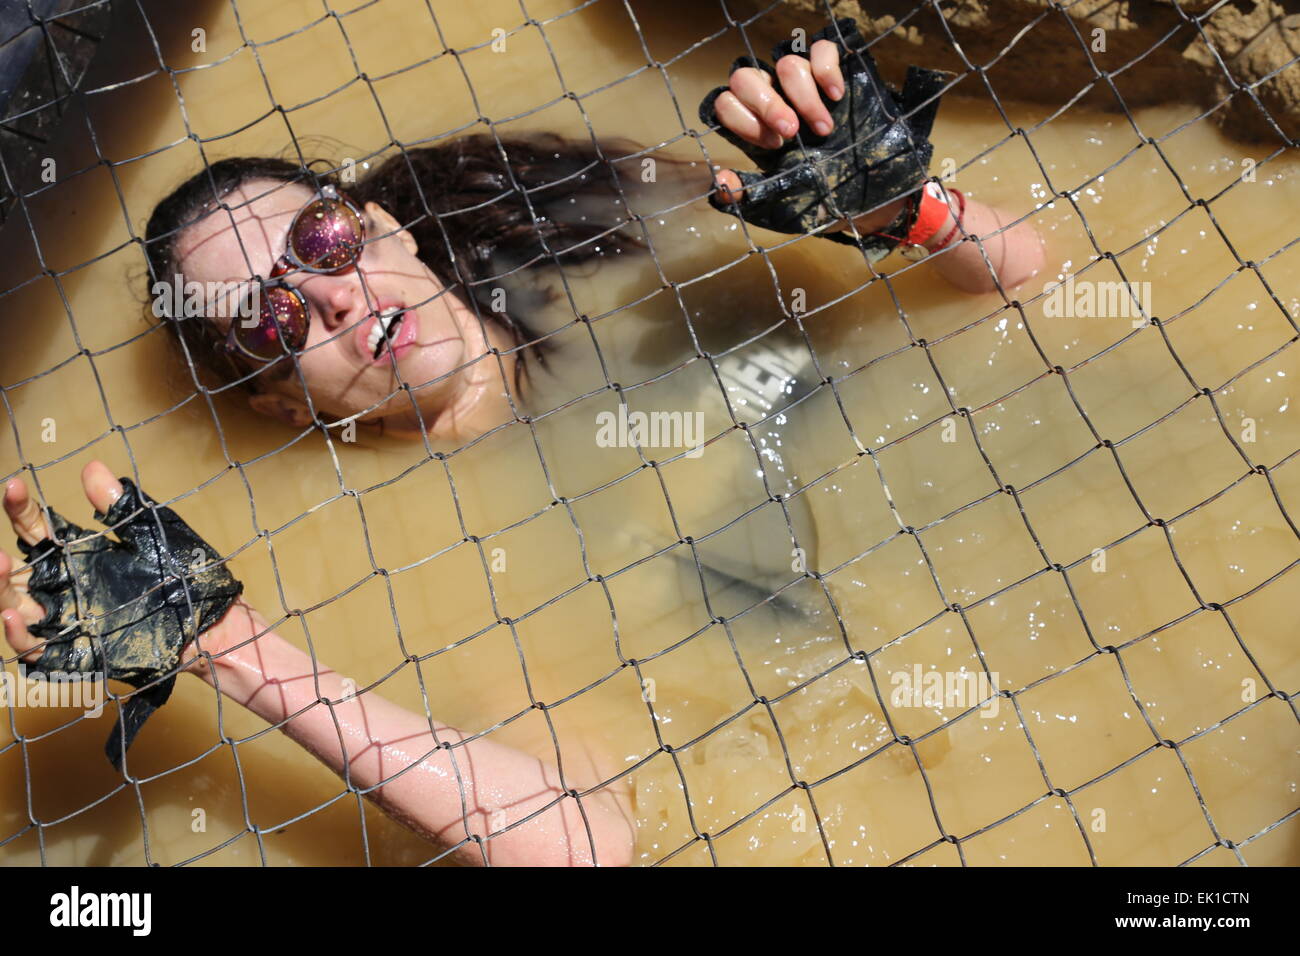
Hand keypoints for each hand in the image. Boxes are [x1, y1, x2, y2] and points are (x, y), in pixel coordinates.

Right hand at [2, 460, 243, 767]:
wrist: (213, 619)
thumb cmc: (186, 573)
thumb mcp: (152, 534)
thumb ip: (119, 508)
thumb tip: (92, 469)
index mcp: (79, 555)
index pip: (35, 530)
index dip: (19, 508)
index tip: (12, 484)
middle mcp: (67, 587)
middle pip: (15, 575)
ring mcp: (72, 620)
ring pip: (17, 609)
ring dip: (0, 594)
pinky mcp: (82, 652)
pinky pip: (40, 650)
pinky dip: (20, 638)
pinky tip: (10, 617)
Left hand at [700, 18, 950, 257]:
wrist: (870, 198)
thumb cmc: (820, 202)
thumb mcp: (778, 207)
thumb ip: (747, 197)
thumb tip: (720, 182)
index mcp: (755, 130)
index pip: (725, 104)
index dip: (742, 120)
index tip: (774, 147)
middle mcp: (775, 103)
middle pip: (745, 76)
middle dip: (767, 105)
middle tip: (792, 133)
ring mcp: (805, 87)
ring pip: (787, 64)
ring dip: (804, 98)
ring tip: (824, 129)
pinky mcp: (837, 74)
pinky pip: (821, 49)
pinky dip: (826, 69)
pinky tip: (838, 95)